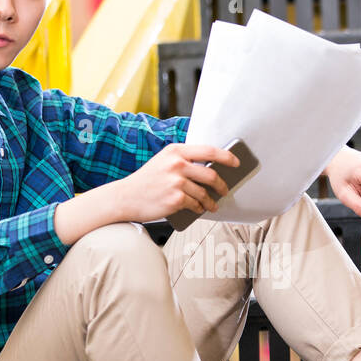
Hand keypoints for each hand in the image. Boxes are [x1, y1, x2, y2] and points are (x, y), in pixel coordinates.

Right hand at [113, 142, 240, 222]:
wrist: (125, 197)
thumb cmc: (145, 181)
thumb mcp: (163, 161)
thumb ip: (183, 161)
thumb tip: (209, 169)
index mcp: (175, 151)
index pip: (209, 150)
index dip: (226, 156)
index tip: (235, 162)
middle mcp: (177, 164)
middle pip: (211, 174)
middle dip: (222, 184)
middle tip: (225, 189)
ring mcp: (176, 182)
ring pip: (204, 192)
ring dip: (211, 201)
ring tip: (212, 205)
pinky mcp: (175, 198)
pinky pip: (196, 204)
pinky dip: (199, 209)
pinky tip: (199, 209)